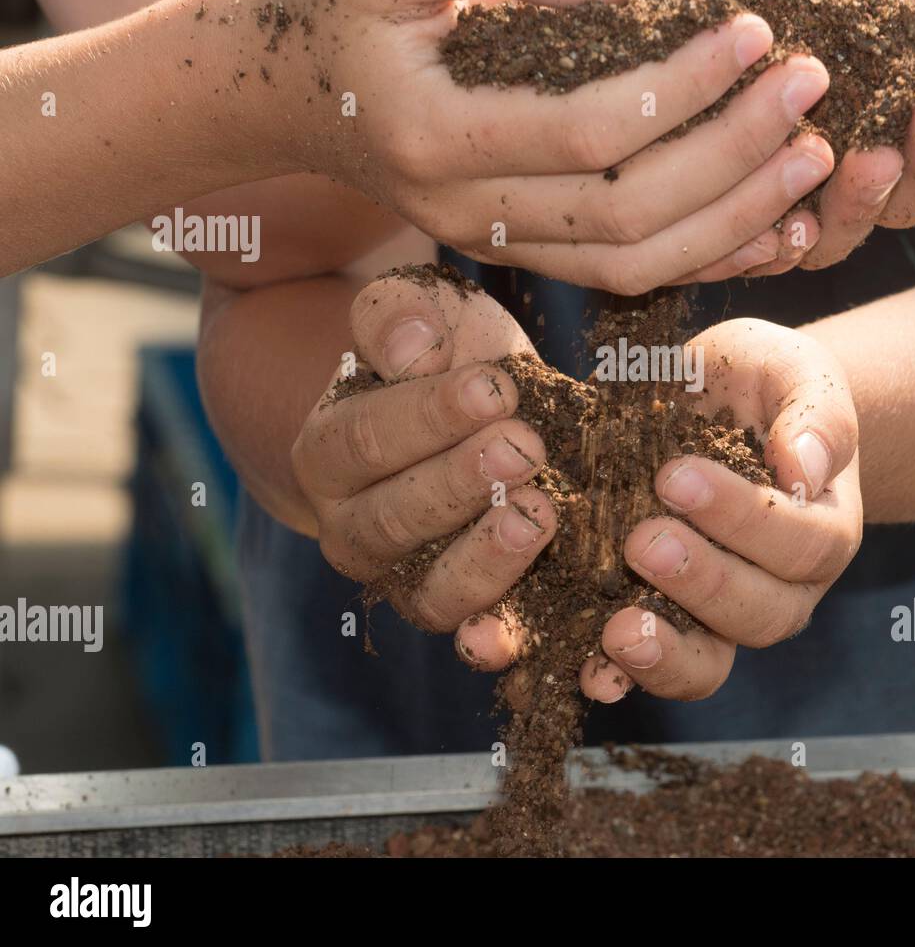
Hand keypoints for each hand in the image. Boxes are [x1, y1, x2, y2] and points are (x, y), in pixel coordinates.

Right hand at [257, 0, 832, 291]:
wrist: (273, 92)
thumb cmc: (329, 0)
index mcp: (434, 137)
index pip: (589, 130)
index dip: (683, 87)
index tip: (757, 31)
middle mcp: (466, 213)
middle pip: (629, 213)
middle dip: (732, 156)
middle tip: (811, 91)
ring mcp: (491, 243)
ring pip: (636, 262)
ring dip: (734, 218)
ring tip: (815, 158)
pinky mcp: (515, 247)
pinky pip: (622, 274)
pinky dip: (701, 253)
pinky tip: (769, 220)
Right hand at [290, 270, 558, 632]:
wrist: (482, 411)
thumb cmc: (452, 359)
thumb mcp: (428, 319)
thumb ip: (399, 316)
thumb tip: (410, 344)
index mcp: (328, 452)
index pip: (366, 439)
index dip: (429, 417)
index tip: (494, 389)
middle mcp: (354, 529)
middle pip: (395, 517)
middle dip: (462, 483)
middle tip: (524, 446)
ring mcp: (406, 579)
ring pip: (432, 589)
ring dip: (488, 557)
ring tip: (540, 513)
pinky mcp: (461, 612)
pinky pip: (473, 635)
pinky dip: (494, 641)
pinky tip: (515, 633)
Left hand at [457, 318, 863, 701]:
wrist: (717, 403)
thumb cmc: (762, 383)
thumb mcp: (794, 372)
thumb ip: (814, 412)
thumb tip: (803, 467)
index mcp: (823, 528)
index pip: (799, 541)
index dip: (740, 517)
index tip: (674, 476)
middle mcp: (782, 589)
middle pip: (760, 613)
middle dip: (701, 582)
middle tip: (641, 542)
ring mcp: (722, 618)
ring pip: (709, 662)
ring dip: (664, 654)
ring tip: (615, 629)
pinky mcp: (664, 625)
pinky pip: (647, 666)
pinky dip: (613, 673)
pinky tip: (582, 669)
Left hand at [562, 0, 914, 270]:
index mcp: (843, 81)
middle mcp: (809, 149)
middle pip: (905, 188)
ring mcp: (755, 197)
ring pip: (840, 237)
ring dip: (871, 201)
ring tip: (873, 151)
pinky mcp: (694, 232)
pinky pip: (750, 265)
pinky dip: (782, 247)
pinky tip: (799, 221)